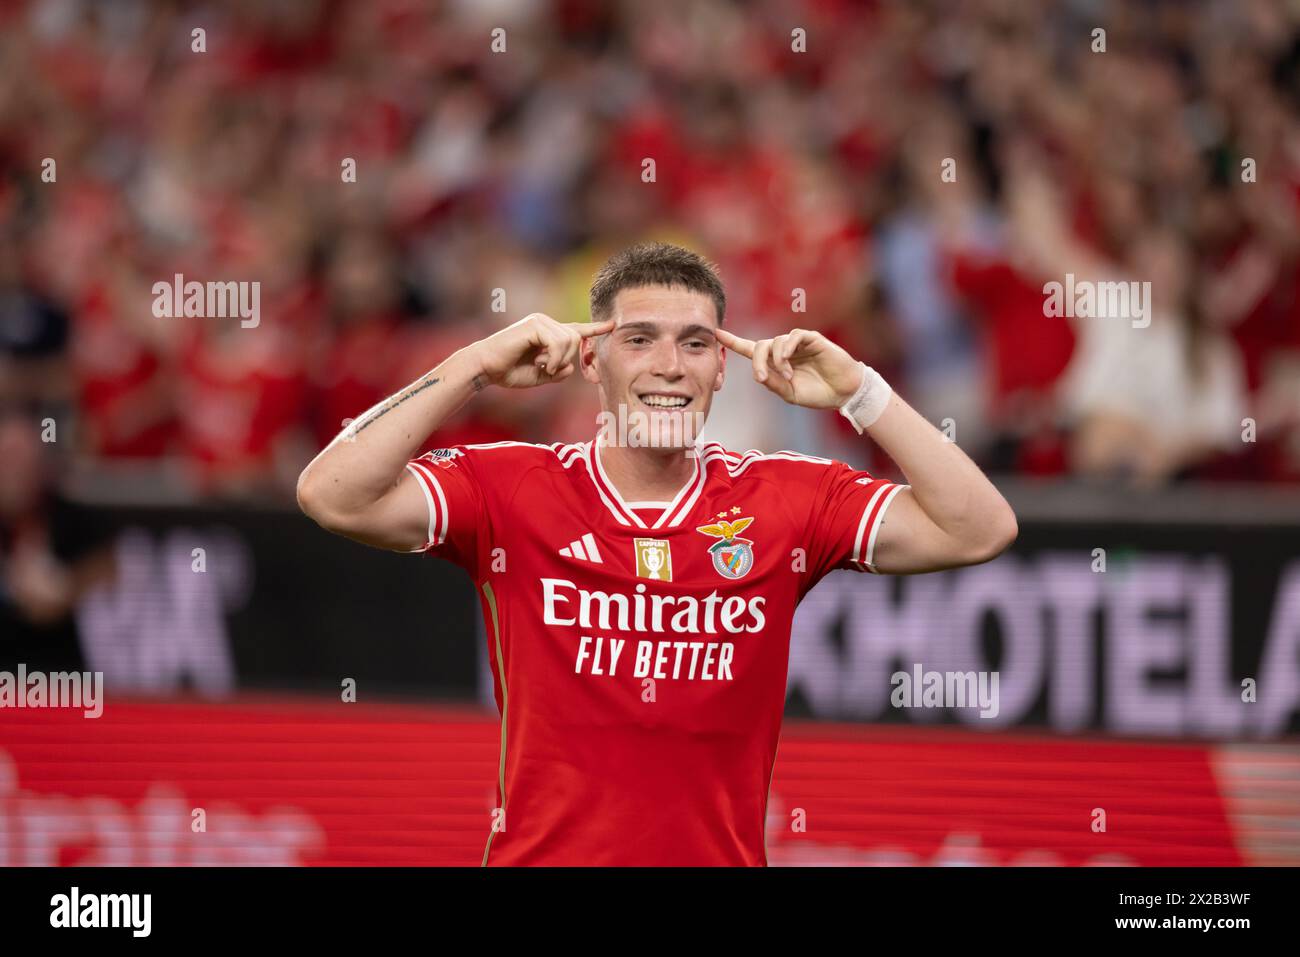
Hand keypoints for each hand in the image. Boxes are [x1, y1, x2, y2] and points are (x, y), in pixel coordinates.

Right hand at [470, 313, 614, 388]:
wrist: (486, 368)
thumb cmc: (509, 372)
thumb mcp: (540, 377)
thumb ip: (558, 372)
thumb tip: (571, 368)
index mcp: (548, 333)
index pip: (576, 329)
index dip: (595, 328)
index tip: (613, 324)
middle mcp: (545, 323)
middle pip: (575, 340)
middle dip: (566, 359)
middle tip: (547, 369)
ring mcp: (539, 321)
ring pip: (568, 341)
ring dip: (558, 360)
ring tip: (541, 366)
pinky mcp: (534, 325)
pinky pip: (557, 342)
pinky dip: (552, 357)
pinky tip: (540, 362)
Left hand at [715, 326, 862, 408]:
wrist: (843, 392)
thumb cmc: (817, 393)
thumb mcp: (789, 394)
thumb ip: (773, 384)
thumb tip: (758, 375)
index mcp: (774, 363)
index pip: (749, 349)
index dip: (732, 341)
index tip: (716, 334)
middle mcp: (783, 350)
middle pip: (758, 346)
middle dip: (756, 362)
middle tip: (762, 378)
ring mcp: (796, 344)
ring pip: (774, 342)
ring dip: (776, 361)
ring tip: (788, 376)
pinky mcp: (810, 339)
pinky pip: (792, 336)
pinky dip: (786, 348)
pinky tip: (788, 360)